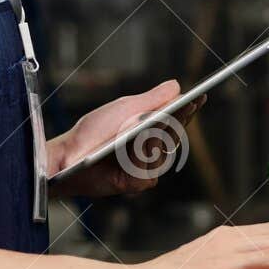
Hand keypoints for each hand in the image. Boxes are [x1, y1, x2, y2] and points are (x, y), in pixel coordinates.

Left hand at [49, 79, 207, 198]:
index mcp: (150, 129)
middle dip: (179, 119)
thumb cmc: (93, 131)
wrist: (67, 154)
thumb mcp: (125, 109)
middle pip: (173, 135)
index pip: (176, 119)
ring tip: (153, 125)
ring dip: (154, 139)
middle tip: (187, 104)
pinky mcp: (135, 183)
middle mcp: (151, 149)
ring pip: (162, 153)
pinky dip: (140, 158)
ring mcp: (145, 167)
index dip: (189, 108)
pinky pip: (148, 171)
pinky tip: (134, 147)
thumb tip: (177, 86)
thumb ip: (152, 99)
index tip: (201, 95)